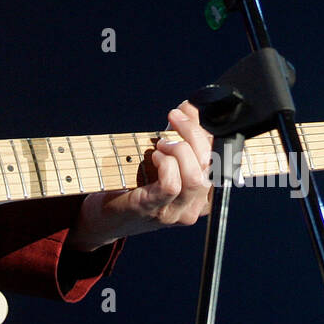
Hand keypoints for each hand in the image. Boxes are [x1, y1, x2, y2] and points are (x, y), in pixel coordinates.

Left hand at [67, 101, 213, 250]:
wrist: (105, 215)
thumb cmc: (135, 184)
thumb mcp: (162, 157)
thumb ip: (179, 135)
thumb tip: (191, 108)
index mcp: (202, 195)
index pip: (218, 159)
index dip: (205, 131)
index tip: (187, 111)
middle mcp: (194, 207)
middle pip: (208, 166)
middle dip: (192, 134)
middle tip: (174, 118)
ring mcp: (175, 212)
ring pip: (195, 177)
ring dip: (178, 150)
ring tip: (161, 143)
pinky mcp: (153, 209)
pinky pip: (171, 185)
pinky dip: (165, 164)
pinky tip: (155, 156)